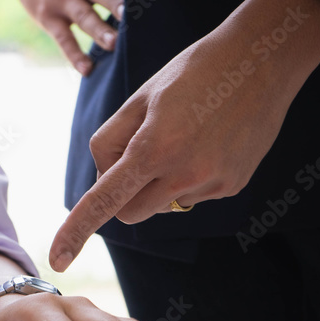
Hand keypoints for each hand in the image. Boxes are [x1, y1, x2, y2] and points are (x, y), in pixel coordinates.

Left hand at [48, 0, 319, 271]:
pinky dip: (186, 177)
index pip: (104, 201)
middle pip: (129, 212)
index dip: (75, 232)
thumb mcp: (137, 100)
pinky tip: (205, 141)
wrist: (262, 60)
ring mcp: (212, 184)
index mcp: (152, 149)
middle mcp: (184, 174)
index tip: (57, 260)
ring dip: (156, 183)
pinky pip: (191, 195)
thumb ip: (108, 144)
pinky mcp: (233, 186)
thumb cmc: (190, 73)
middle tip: (135, 150)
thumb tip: (103, 181)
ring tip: (179, 136)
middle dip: (120, 194)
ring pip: (161, 205)